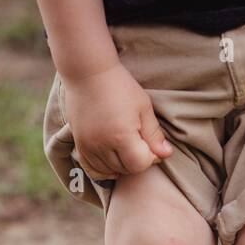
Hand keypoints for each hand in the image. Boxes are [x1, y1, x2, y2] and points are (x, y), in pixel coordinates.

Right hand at [62, 62, 172, 179]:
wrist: (88, 73)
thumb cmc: (120, 87)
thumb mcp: (144, 107)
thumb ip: (154, 134)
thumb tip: (166, 155)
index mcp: (122, 136)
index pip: (140, 164)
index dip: (150, 158)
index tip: (151, 143)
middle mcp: (102, 145)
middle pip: (125, 169)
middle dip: (137, 161)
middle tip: (140, 143)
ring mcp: (88, 145)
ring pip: (109, 171)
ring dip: (121, 165)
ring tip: (126, 147)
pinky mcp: (78, 143)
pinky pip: (91, 168)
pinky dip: (103, 169)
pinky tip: (112, 160)